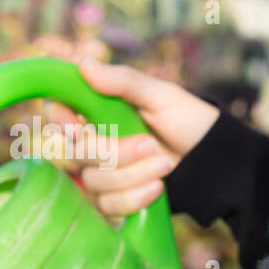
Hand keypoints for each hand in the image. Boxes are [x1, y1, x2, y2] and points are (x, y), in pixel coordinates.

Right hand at [44, 57, 220, 217]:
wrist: (212, 159)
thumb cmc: (186, 120)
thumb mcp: (160, 96)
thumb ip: (123, 82)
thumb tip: (84, 63)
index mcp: (97, 108)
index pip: (56, 110)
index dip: (59, 119)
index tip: (78, 126)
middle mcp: (93, 139)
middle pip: (76, 151)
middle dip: (115, 152)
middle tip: (152, 144)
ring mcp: (101, 171)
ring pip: (94, 181)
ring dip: (133, 175)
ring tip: (165, 165)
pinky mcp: (113, 198)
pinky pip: (108, 205)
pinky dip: (135, 198)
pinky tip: (158, 188)